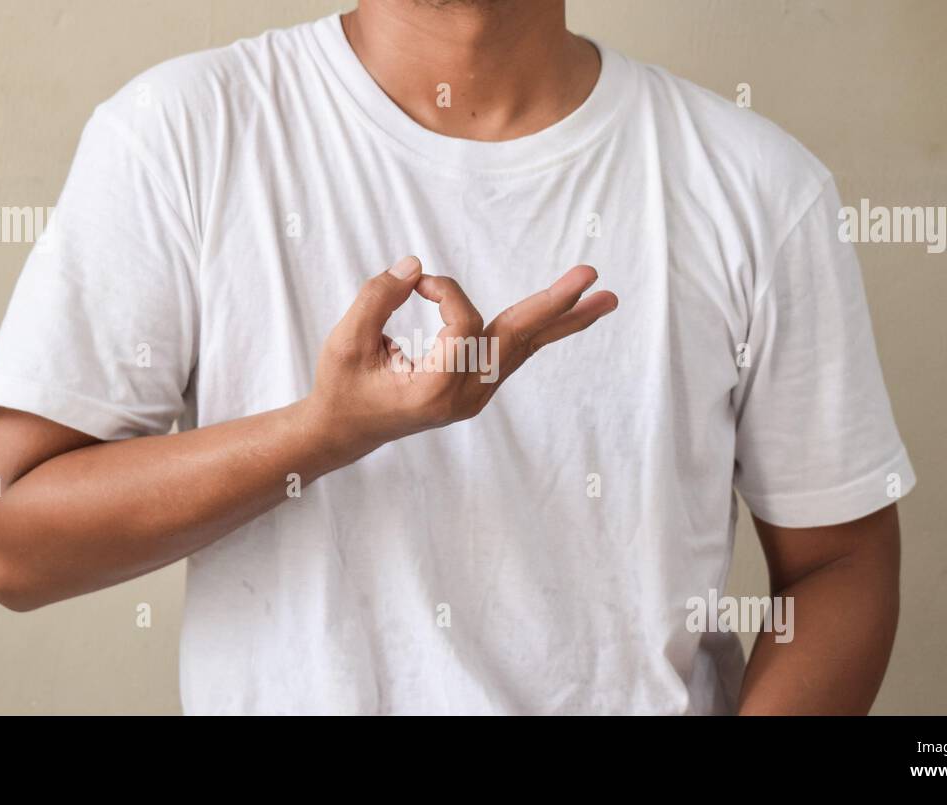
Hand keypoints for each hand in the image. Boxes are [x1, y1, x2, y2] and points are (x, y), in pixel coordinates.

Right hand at [304, 255, 617, 454]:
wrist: (342, 432)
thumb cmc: (341, 386)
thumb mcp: (345, 341)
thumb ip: (377, 298)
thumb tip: (415, 266)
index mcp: (434, 390)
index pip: (464, 325)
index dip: (445, 291)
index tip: (417, 283)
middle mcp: (463, 397)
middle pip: (517, 341)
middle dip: (555, 306)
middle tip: (592, 276)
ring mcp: (474, 397)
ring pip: (524, 348)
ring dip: (564, 320)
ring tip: (605, 296)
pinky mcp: (476, 390)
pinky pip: (514, 353)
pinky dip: (538, 329)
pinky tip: (568, 315)